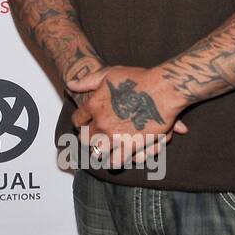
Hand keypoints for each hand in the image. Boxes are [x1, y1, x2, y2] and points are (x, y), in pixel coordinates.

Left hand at [65, 65, 189, 167]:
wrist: (164, 89)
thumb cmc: (138, 78)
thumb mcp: (109, 73)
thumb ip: (88, 81)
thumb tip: (70, 84)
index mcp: (94, 105)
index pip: (78, 120)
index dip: (79, 123)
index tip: (83, 124)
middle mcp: (102, 123)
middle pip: (85, 138)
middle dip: (86, 138)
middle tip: (91, 138)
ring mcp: (116, 136)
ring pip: (98, 152)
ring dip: (99, 151)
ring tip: (103, 149)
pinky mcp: (132, 146)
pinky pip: (116, 161)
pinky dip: (114, 160)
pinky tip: (117, 156)